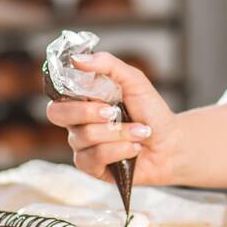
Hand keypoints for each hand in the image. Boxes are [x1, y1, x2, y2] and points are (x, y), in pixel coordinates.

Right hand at [45, 52, 179, 186]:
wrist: (171, 143)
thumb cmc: (151, 111)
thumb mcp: (135, 81)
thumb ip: (108, 66)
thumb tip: (78, 59)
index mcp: (84, 99)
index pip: (58, 92)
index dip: (67, 89)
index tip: (91, 89)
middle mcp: (77, 122)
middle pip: (56, 114)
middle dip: (87, 111)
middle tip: (113, 112)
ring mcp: (82, 145)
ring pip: (83, 135)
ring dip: (118, 132)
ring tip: (139, 131)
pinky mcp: (90, 167)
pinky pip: (93, 157)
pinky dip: (119, 149)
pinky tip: (134, 148)